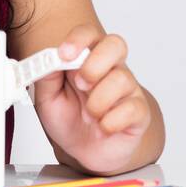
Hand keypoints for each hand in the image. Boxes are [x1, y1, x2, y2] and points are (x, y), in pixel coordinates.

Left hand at [31, 24, 151, 173]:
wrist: (85, 152)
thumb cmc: (69, 119)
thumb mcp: (48, 99)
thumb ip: (46, 77)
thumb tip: (48, 60)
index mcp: (88, 59)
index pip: (90, 34)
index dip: (78, 39)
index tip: (64, 54)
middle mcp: (111, 69)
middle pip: (116, 44)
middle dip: (95, 63)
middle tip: (80, 84)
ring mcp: (128, 89)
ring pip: (122, 79)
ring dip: (98, 100)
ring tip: (89, 114)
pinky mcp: (139, 112)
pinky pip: (133, 108)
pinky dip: (112, 121)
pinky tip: (103, 127)